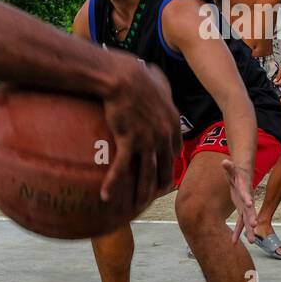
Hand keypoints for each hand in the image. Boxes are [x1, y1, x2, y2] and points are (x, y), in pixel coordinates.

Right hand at [100, 60, 180, 209]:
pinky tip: (105, 195)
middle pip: (164, 167)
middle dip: (159, 186)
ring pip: (146, 174)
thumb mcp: (159, 82)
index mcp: (172, 123)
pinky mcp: (129, 141)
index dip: (170, 166)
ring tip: (134, 206)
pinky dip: (113, 184)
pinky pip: (122, 169)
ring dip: (140, 192)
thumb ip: (163, 89)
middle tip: (152, 198)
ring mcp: (148, 140)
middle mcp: (163, 136)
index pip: (175, 152)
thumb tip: (160, 84)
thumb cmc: (138, 75)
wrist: (124, 77)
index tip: (165, 175)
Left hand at [221, 158, 257, 243]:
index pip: (246, 194)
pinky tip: (233, 241)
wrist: (243, 176)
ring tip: (250, 241)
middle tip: (254, 227)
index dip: (247, 199)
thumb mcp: (232, 169)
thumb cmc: (236, 172)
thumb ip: (229, 166)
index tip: (250, 205)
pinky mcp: (242, 210)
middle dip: (252, 219)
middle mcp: (247, 200)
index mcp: (245, 190)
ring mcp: (245, 207)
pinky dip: (237, 231)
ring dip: (248, 231)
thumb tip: (225, 161)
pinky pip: (240, 223)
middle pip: (250, 210)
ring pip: (247, 220)